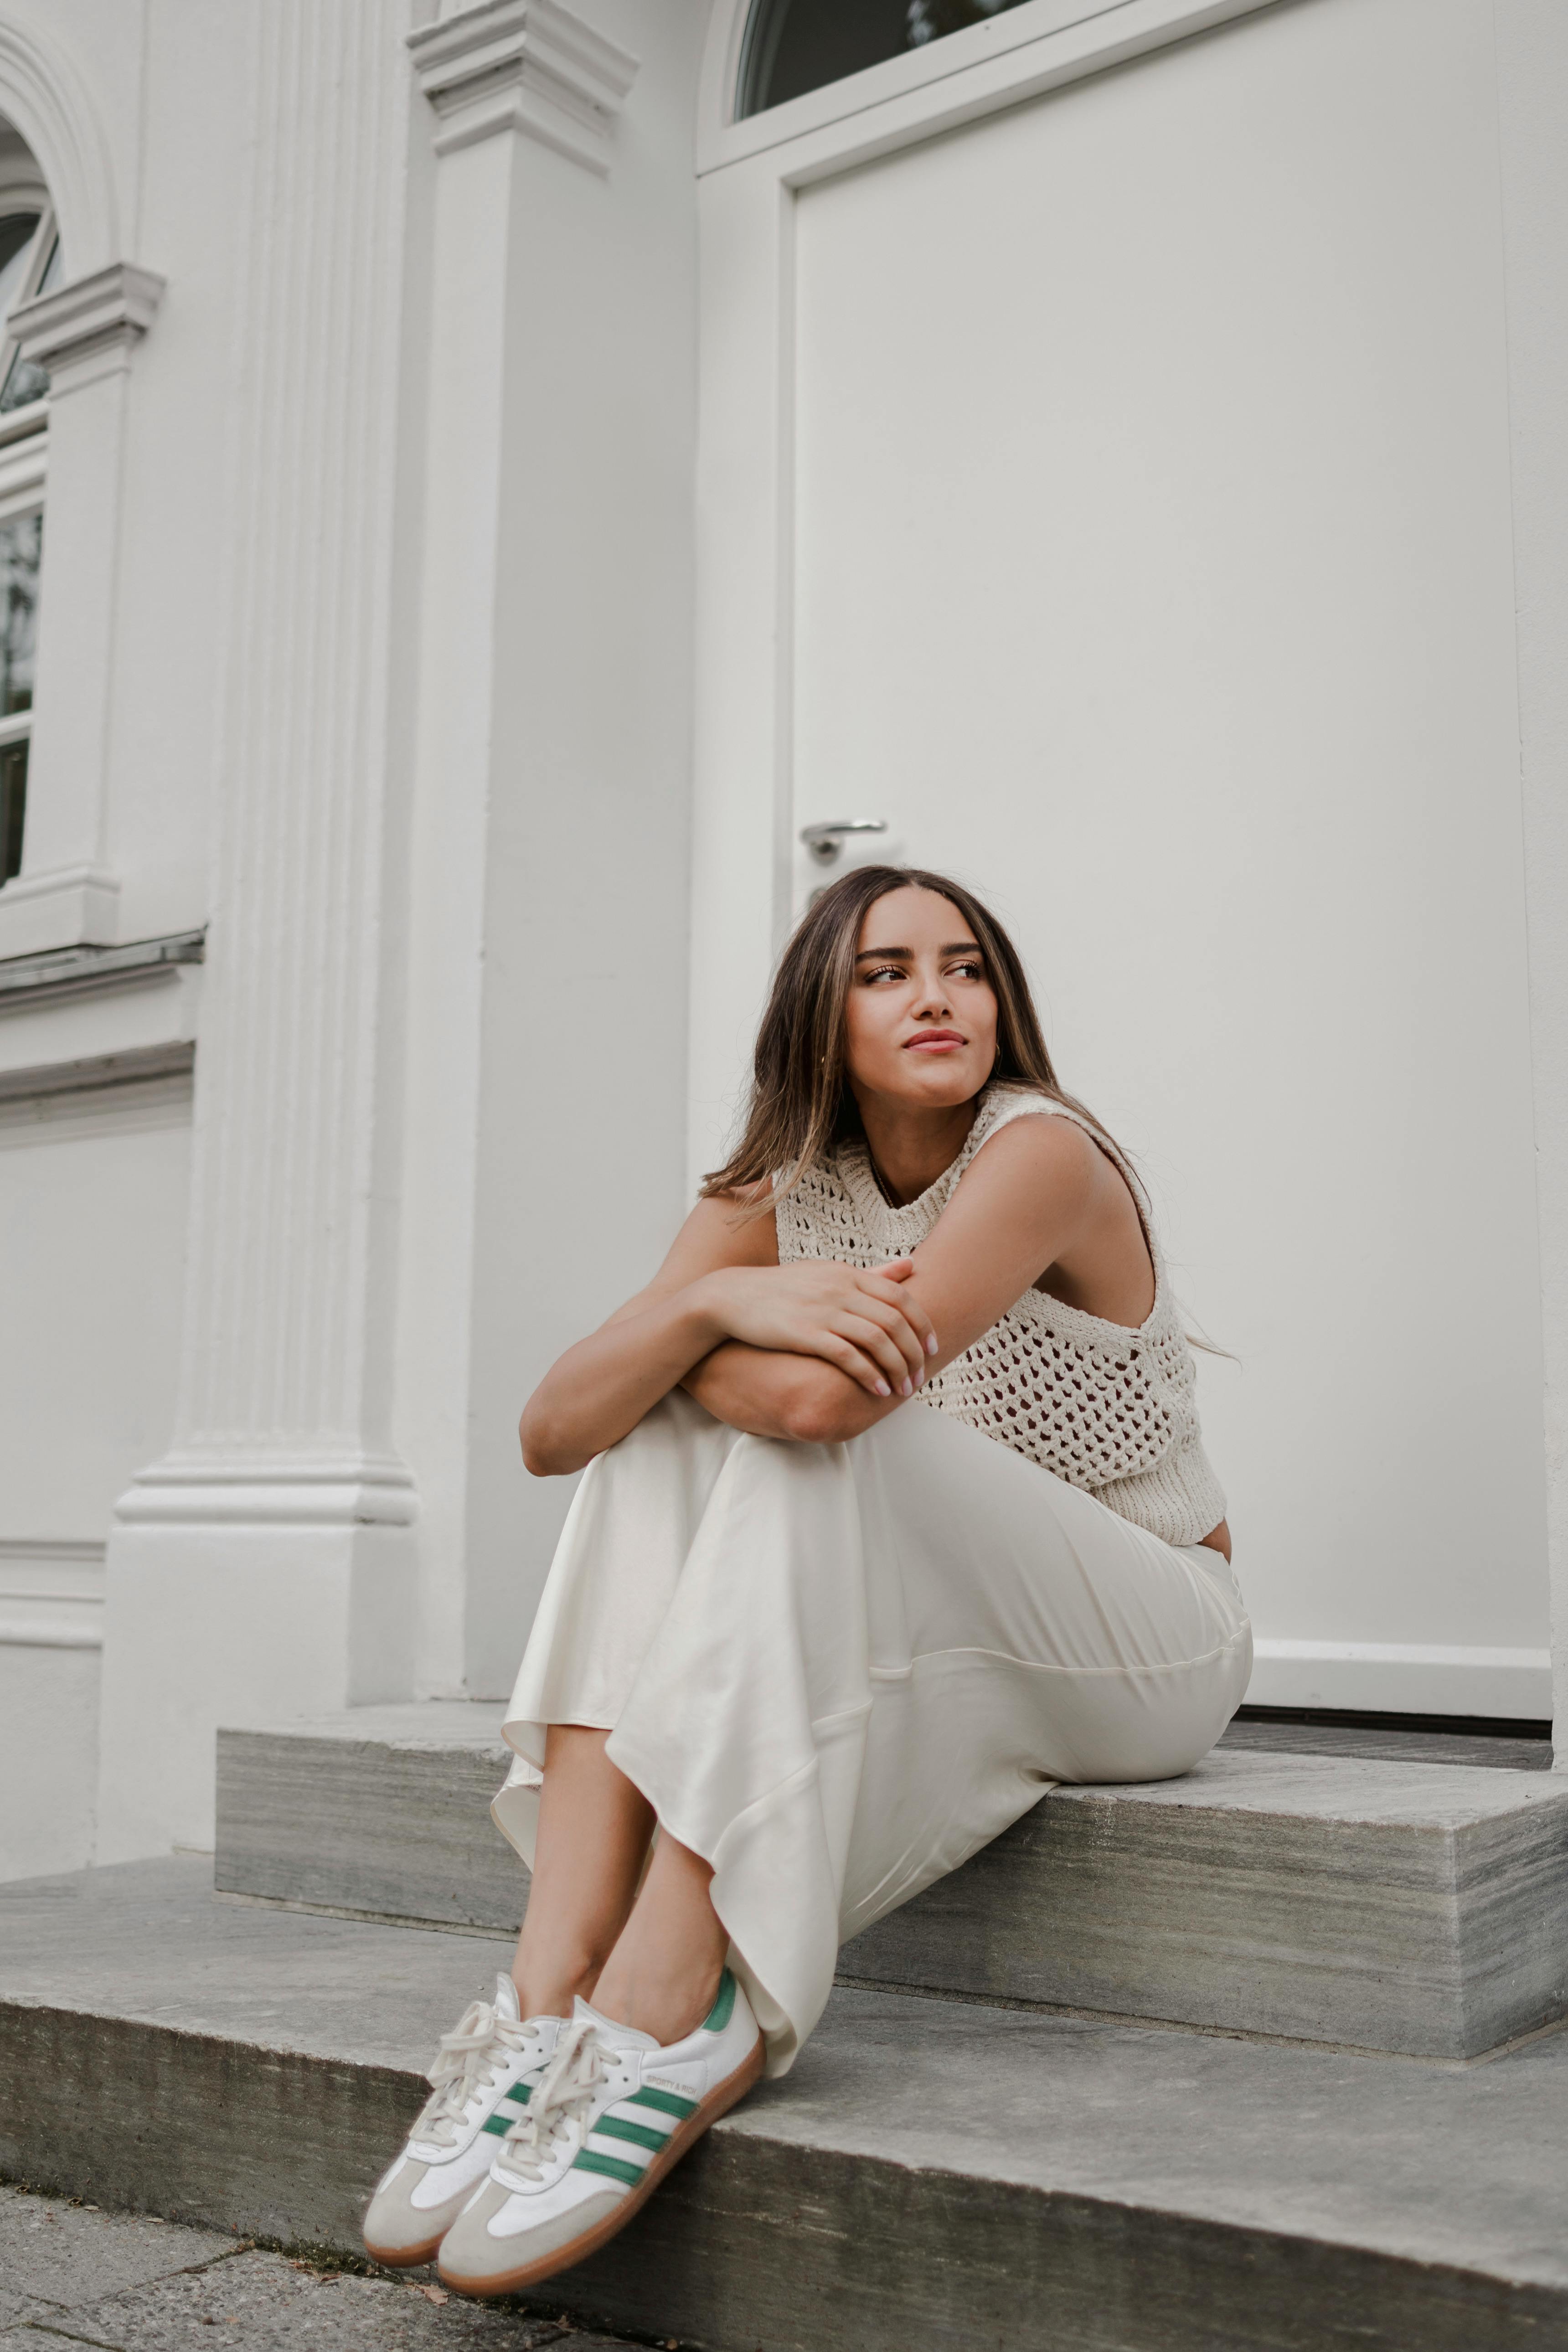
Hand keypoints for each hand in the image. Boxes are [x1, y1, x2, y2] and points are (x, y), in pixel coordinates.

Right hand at [697, 1258, 936, 1398]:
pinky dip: (869, 1375)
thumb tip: (911, 1265)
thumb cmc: (784, 1288)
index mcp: (848, 1274)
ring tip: (903, 1389)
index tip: (932, 1348)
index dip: (923, 1324)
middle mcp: (840, 1289)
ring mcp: (823, 1310)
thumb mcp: (828, 1273)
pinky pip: (848, 1356)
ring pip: (877, 1340)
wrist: (733, 1296)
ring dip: (897, 1368)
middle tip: (919, 1377)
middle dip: (914, 1354)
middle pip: (895, 1321)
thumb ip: (871, 1274)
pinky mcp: (805, 1333)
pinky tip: (878, 1390)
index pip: (901, 1297)